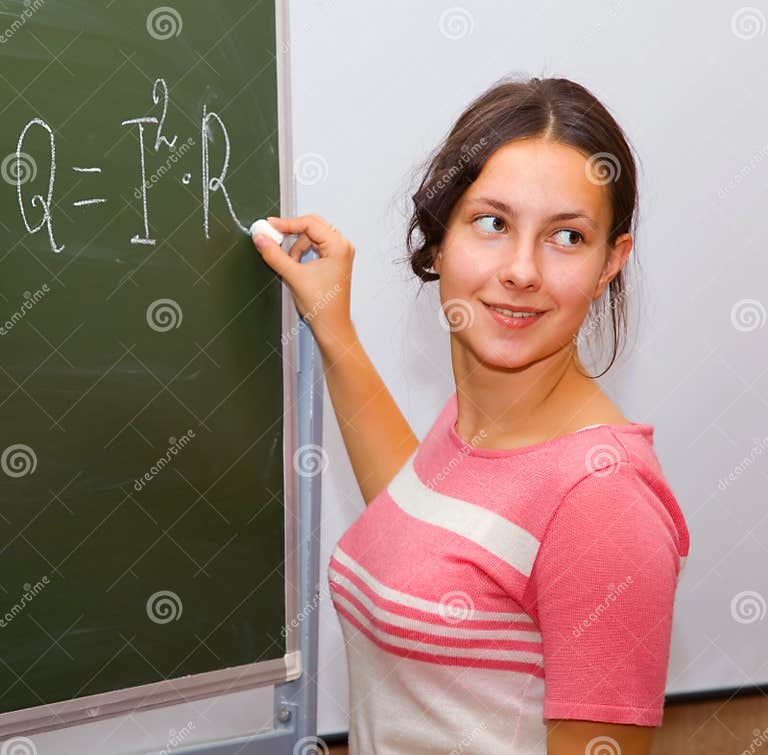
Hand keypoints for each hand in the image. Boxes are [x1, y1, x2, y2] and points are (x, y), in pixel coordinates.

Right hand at [251, 214, 354, 346]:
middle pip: (312, 226)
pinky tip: (295, 264)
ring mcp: (339, 254)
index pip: (309, 223)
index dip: (286, 223)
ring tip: (288, 263)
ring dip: (295, 246)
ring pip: (311, 237)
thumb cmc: (323, 306)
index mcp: (338, 247)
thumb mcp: (293, 276)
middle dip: (290, 232)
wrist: (331, 325)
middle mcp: (342, 247)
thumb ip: (274, 255)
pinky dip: (301, 252)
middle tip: (272, 236)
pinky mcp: (334, 261)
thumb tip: (261, 239)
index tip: (269, 226)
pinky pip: (315, 247)